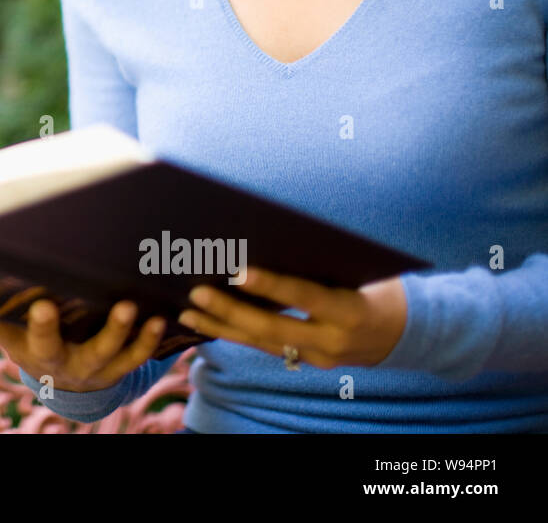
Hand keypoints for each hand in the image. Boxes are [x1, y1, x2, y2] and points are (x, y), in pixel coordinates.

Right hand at [0, 298, 166, 392]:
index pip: (42, 338)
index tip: (45, 303)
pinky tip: (166, 317)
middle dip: (112, 330)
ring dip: (140, 336)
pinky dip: (155, 340)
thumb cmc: (24, 339)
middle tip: (124, 306)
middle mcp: (75, 363)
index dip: (44, 323)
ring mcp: (103, 367)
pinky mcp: (124, 365)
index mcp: (41, 351)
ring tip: (151, 310)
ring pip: (126, 355)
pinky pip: (143, 357)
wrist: (59, 378)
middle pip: (95, 350)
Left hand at [176, 265, 407, 367]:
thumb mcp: (361, 271)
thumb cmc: (380, 287)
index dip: (272, 287)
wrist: (405, 333)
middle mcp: (333, 340)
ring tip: (188, 311)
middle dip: (231, 311)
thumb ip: (322, 262)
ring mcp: (319, 357)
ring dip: (222, 327)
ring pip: (262, 344)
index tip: (238, 273)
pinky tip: (208, 323)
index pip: (306, 297)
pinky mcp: (307, 361)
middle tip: (198, 293)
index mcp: (351, 311)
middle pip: (273, 328)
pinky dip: (236, 334)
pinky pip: (266, 347)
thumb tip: (270, 233)